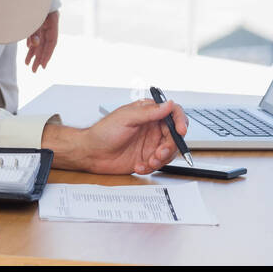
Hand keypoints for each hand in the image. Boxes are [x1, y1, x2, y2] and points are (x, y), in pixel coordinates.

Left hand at [24, 10, 58, 72]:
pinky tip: (28, 50)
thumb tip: (34, 45)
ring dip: (34, 52)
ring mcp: (43, 20)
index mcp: (53, 19)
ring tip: (28, 64)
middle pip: (46, 42)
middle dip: (39, 57)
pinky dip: (31, 42)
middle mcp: (49, 21)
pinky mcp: (36, 19)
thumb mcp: (33, 13)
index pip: (52, 41)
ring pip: (40, 39)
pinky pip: (35, 33)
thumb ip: (34, 29)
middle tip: (34, 70)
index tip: (43, 65)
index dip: (48, 54)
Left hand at [43, 98, 188, 173]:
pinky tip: (139, 166)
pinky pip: (158, 164)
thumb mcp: (126, 118)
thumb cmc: (103, 132)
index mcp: (149, 113)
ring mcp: (150, 143)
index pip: (173, 113)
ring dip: (161, 158)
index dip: (180, 121)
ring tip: (148, 161)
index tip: (180, 131)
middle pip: (174, 135)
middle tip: (159, 153)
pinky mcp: (146, 158)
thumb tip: (168, 104)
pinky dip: (151, 167)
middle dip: (170, 146)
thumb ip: (149, 112)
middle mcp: (152, 128)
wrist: (91, 153)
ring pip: (169, 151)